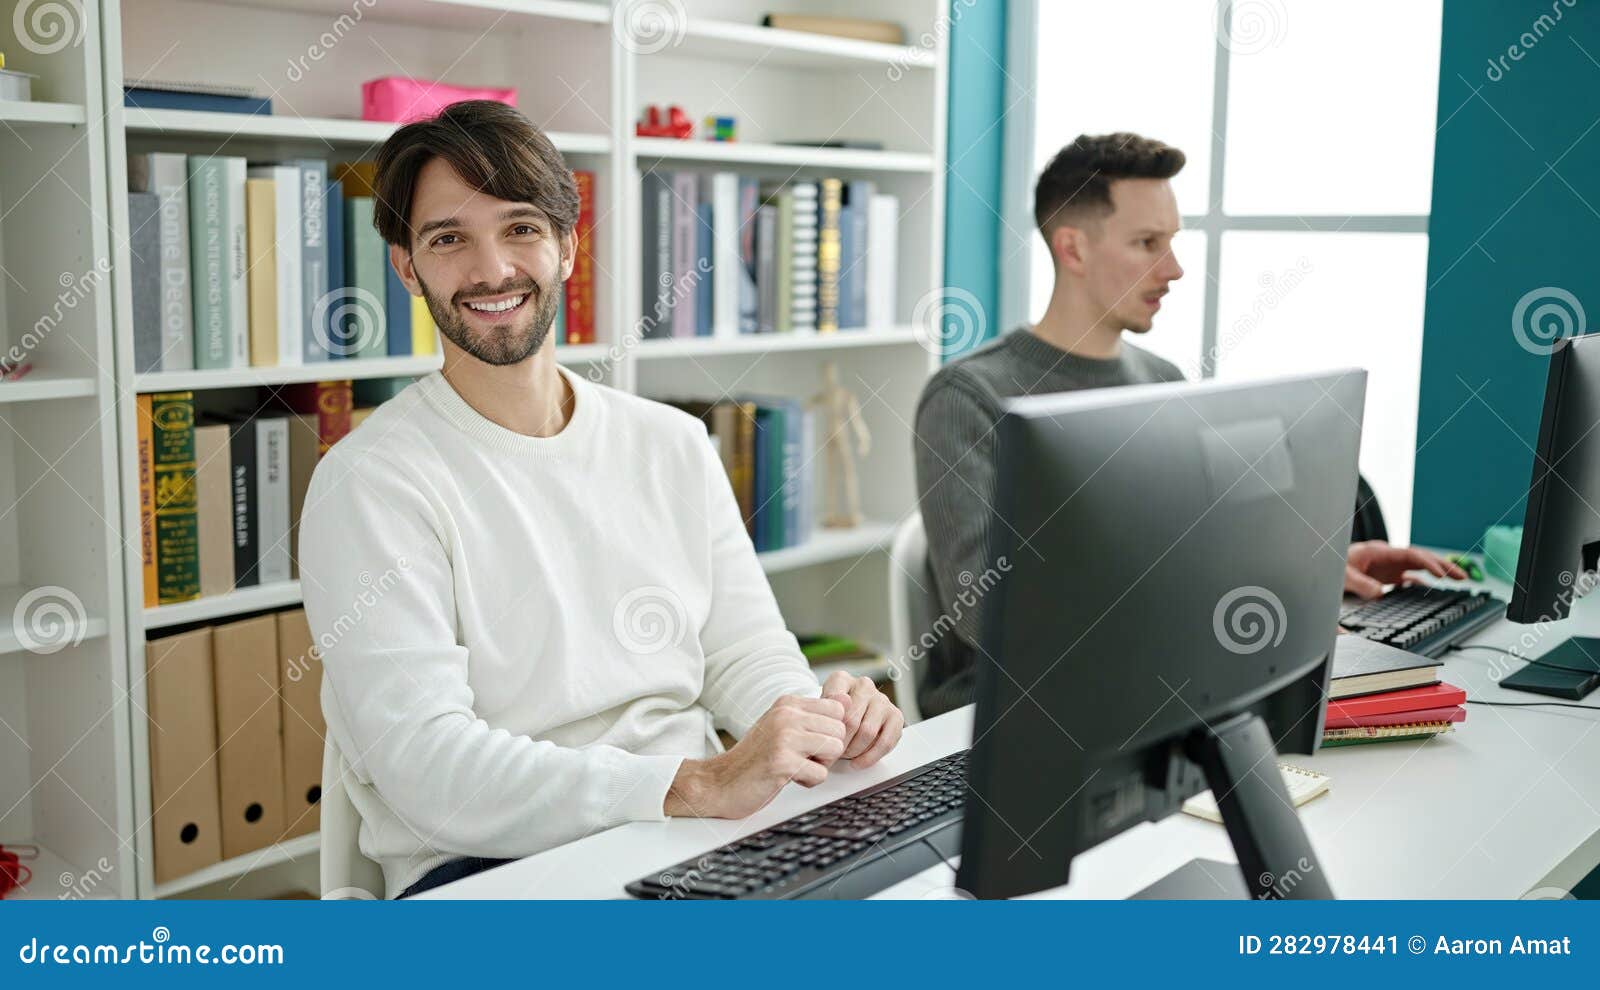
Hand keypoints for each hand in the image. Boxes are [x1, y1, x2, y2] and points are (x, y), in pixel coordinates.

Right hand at [663, 695, 845, 818]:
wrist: (719, 782)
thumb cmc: (754, 758)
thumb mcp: (783, 727)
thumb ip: (813, 714)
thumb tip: (847, 699)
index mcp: (787, 703)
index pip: (838, 709)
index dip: (831, 731)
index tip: (812, 743)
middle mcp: (786, 715)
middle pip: (840, 731)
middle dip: (828, 751)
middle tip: (803, 758)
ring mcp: (783, 737)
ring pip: (835, 749)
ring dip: (820, 766)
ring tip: (796, 767)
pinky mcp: (782, 762)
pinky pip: (820, 773)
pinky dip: (809, 782)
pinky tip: (788, 778)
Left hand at [820, 671, 904, 769]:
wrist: (848, 715)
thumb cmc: (831, 716)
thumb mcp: (819, 712)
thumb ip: (822, 713)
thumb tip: (833, 718)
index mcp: (841, 679)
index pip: (834, 701)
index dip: (828, 726)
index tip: (823, 740)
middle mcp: (864, 685)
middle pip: (851, 720)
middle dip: (840, 743)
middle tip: (832, 754)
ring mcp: (882, 699)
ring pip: (868, 732)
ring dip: (854, 751)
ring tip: (844, 756)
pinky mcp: (896, 716)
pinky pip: (886, 742)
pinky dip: (870, 757)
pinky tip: (859, 762)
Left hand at [1343, 541, 1466, 599]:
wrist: (1322, 562)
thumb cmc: (1333, 564)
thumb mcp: (1344, 575)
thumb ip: (1361, 584)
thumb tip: (1379, 593)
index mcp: (1380, 552)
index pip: (1411, 555)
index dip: (1429, 563)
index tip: (1443, 573)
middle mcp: (1388, 557)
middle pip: (1421, 558)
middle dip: (1442, 565)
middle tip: (1462, 576)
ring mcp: (1388, 566)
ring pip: (1418, 566)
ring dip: (1437, 572)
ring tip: (1457, 580)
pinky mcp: (1386, 575)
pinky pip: (1409, 577)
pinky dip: (1422, 582)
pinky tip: (1431, 589)